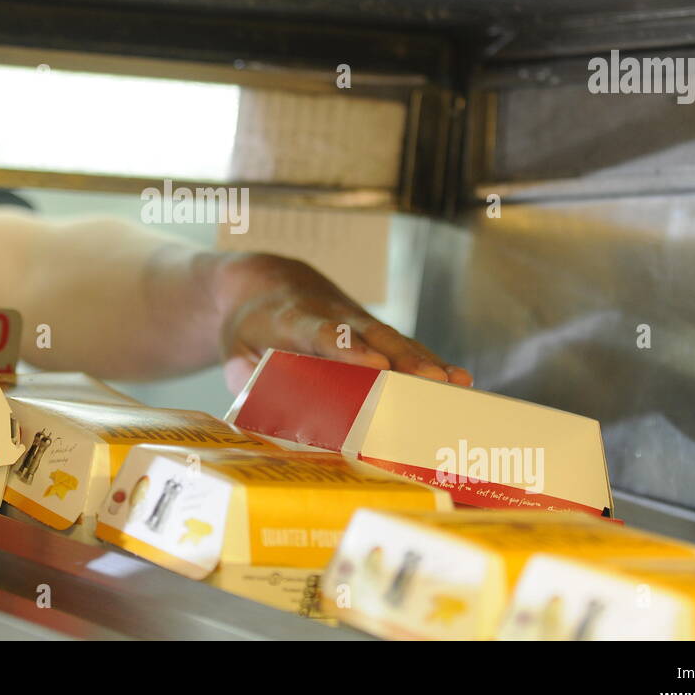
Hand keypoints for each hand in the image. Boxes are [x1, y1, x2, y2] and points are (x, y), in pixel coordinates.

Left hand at [211, 253, 471, 393]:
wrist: (267, 282)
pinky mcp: (373, 332)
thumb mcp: (234, 349)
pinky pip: (404, 348)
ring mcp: (358, 322)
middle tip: (433, 380)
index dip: (347, 347)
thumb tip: (265, 412)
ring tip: (457, 384)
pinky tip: (460, 381)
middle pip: (372, 336)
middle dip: (404, 358)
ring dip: (426, 362)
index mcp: (292, 318)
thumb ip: (246, 379)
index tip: (374, 364)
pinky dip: (430, 363)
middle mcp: (333, 314)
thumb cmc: (250, 324)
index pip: (321, 330)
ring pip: (395, 340)